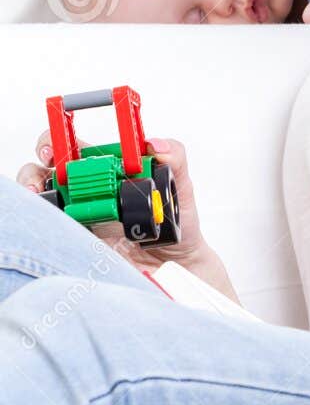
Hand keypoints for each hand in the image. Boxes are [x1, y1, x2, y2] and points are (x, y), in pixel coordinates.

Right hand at [18, 130, 213, 278]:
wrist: (177, 264)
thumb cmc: (176, 221)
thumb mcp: (181, 186)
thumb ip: (175, 158)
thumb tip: (155, 144)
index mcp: (105, 167)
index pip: (71, 145)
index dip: (56, 140)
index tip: (55, 151)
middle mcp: (84, 188)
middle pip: (44, 169)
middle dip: (34, 169)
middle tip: (44, 175)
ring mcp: (76, 214)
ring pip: (40, 197)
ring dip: (33, 192)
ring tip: (41, 198)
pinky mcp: (75, 240)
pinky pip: (50, 229)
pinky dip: (43, 223)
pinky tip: (55, 226)